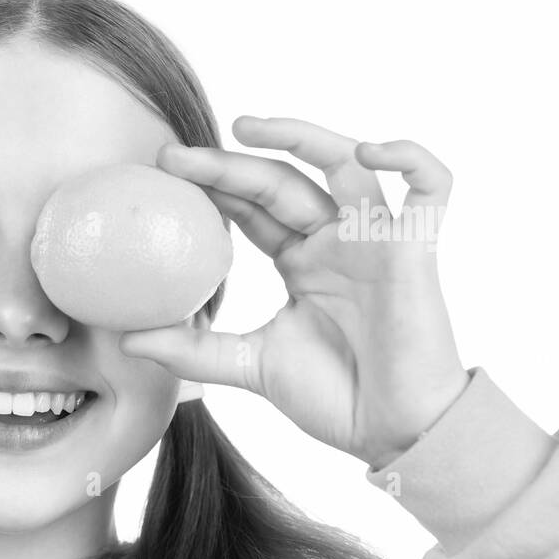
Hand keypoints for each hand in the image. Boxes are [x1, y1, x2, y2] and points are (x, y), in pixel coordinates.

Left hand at [119, 116, 470, 468]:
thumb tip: (127, 337)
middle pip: (280, 183)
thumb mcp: (248, 365)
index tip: (161, 173)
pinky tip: (368, 151)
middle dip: (227, 164)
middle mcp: (337, 242)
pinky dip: (410, 157)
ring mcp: (377, 240)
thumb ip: (193, 349)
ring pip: (345, 164)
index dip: (212, 186)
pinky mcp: (418, 249)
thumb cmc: (334, 398)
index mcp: (302, 262)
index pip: (252, 208)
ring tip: (245, 125)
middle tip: (173, 155)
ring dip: (300, 135)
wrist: (393, 433)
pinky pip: (431, 187)